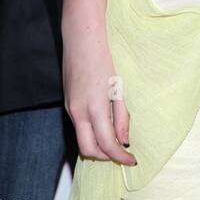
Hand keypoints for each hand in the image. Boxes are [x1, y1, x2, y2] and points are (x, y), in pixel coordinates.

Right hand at [62, 28, 135, 165]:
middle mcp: (78, 113)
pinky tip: (104, 125)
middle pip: (89, 150)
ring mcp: (70, 109)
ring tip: (116, 139)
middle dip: (106, 157)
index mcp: (94, 108)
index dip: (121, 157)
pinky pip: (79, 127)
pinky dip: (92, 133)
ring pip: (83, 139)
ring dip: (98, 145)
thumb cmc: (103, 59)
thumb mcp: (118, 88)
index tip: (132, 160)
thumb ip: (121, 116)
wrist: (82, 39)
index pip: (107, 144)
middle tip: (123, 153)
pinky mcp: (67, 104)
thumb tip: (124, 141)